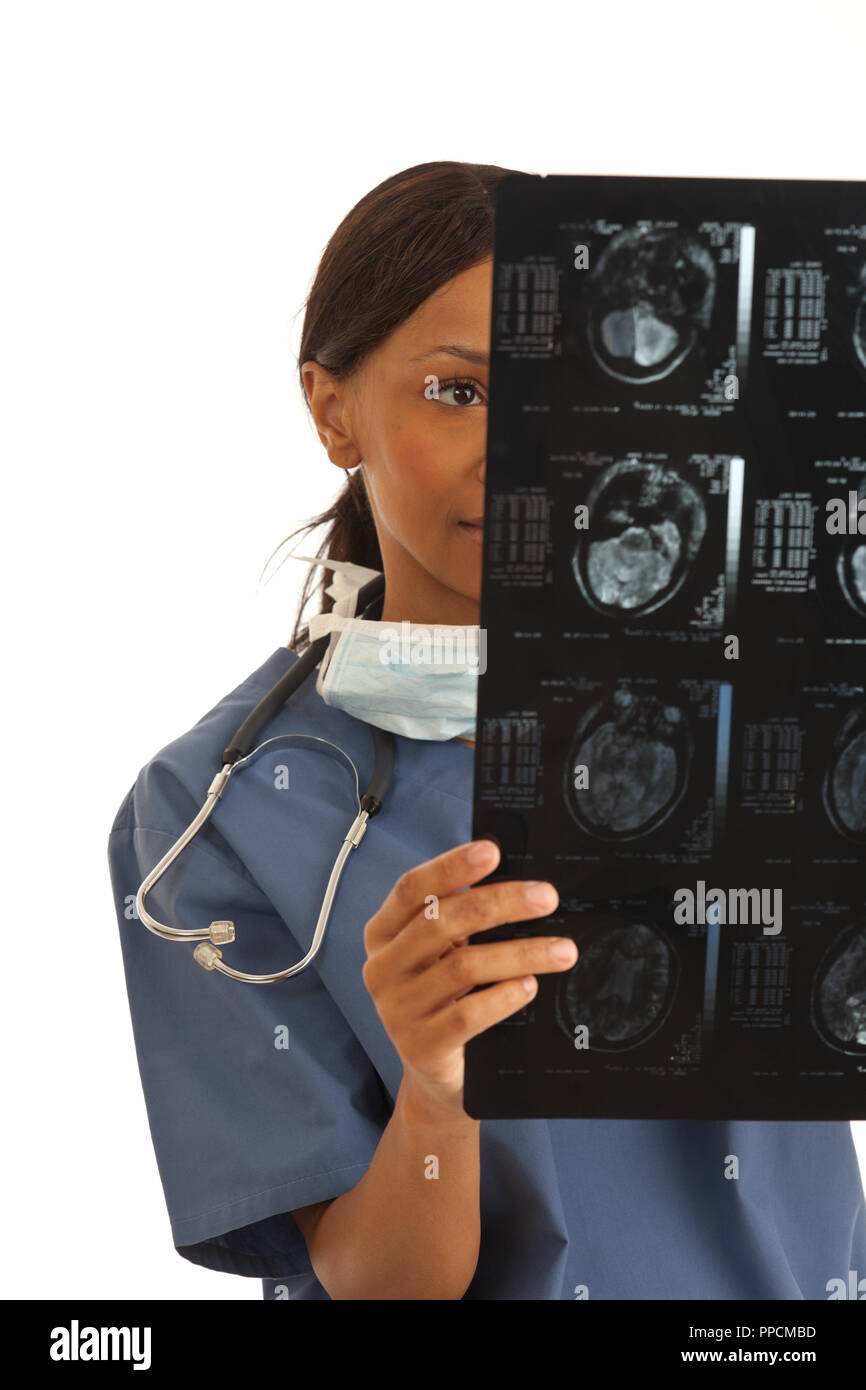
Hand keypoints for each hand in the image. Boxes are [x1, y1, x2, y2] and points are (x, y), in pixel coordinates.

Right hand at [362, 840, 576, 1117]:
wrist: (438, 1076)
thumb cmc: (448, 997)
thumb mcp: (445, 953)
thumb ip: (462, 917)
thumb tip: (519, 879)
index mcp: (383, 933)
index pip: (411, 889)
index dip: (450, 867)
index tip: (493, 850)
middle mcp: (382, 967)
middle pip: (441, 922)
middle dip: (501, 904)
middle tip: (547, 897)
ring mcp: (396, 1009)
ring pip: (462, 968)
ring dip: (520, 953)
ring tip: (563, 950)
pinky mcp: (419, 1046)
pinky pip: (466, 1015)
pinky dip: (503, 997)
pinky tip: (530, 986)